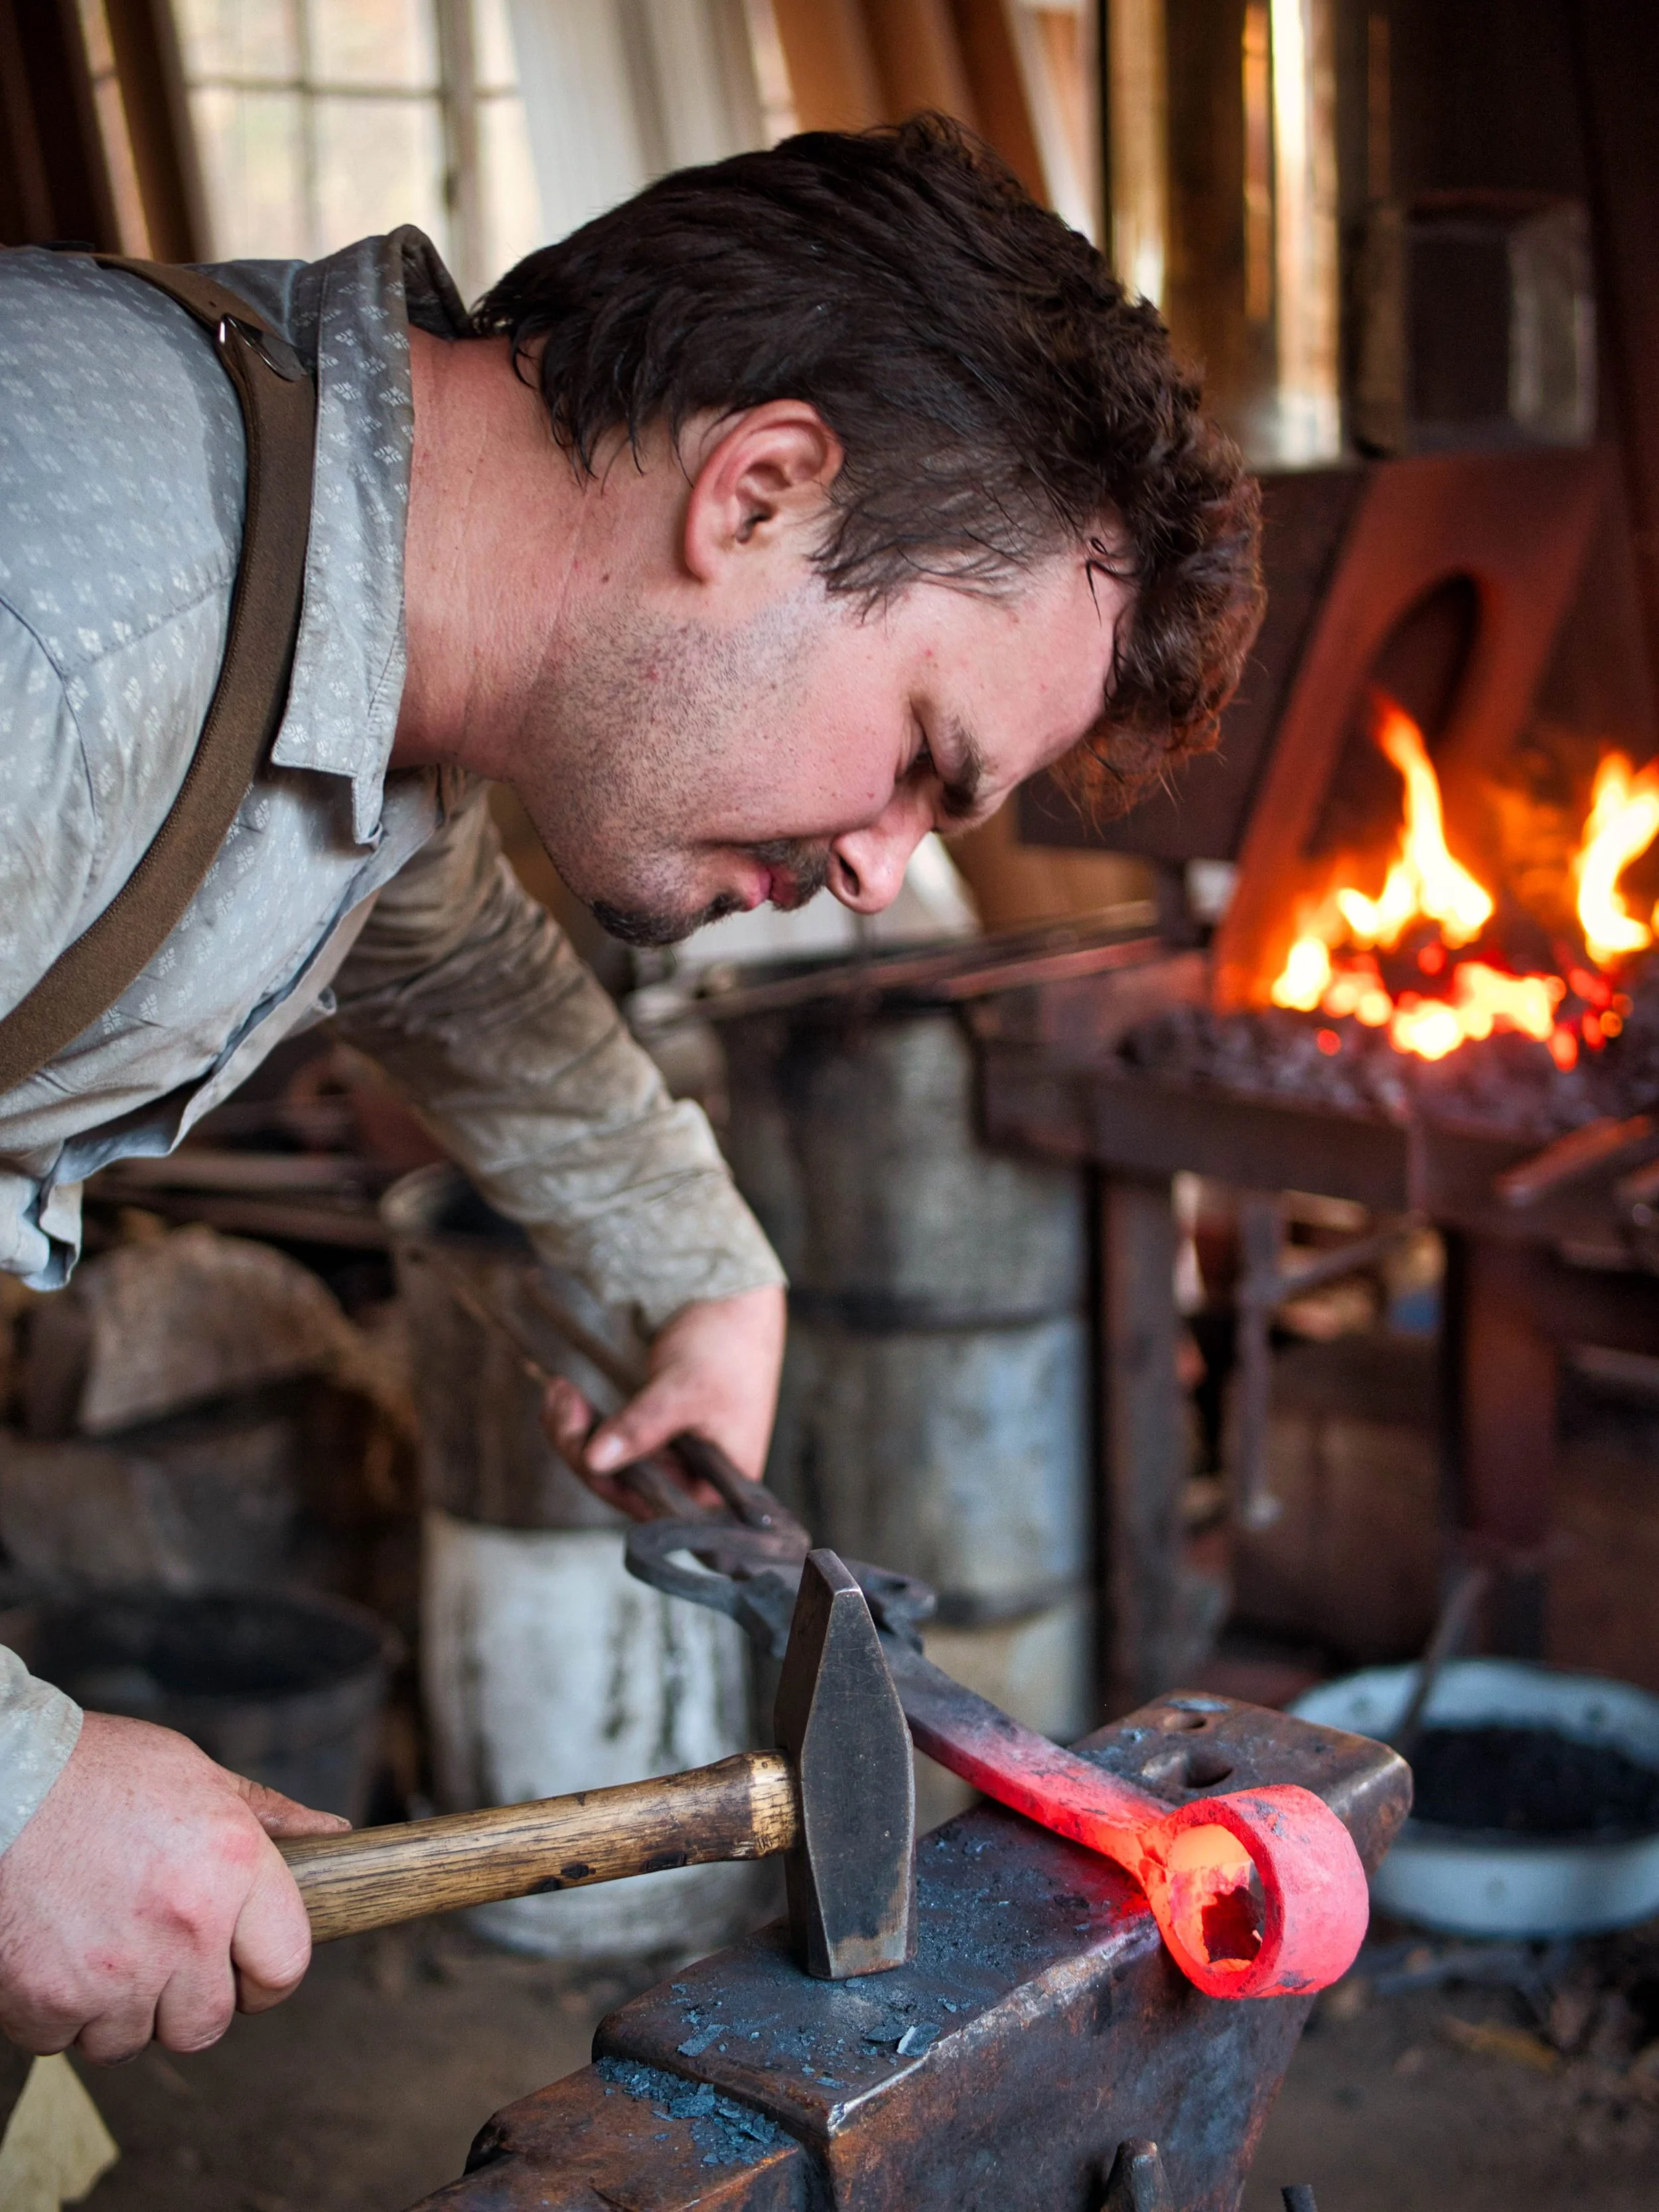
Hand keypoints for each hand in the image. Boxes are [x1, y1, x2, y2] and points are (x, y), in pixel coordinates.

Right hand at [0, 1711, 346, 2062]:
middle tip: (161, 1957)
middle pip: (206, 2024)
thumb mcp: (196, 1775)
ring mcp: (113, 1971)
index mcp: (233, 1865)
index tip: (244, 1966)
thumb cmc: (96, 1770)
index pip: (285, 1967)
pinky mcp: (45, 1999)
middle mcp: (183, 1926)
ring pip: (130, 2040)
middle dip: (187, 2001)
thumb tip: (335, 1832)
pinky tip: (54, 1951)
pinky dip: (58, 2011)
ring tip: (101, 1941)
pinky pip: (63, 2040)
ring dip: (117, 2008)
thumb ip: (267, 1815)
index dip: (265, 1974)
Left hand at [542, 1283, 784, 1516]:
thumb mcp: (685, 1388)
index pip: (652, 1506)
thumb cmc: (727, 1345)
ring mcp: (671, 1456)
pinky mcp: (653, 1433)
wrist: (734, 1302)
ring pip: (610, 1464)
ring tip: (559, 1391)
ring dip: (576, 1432)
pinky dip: (585, 1421)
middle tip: (561, 1399)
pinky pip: (611, 1440)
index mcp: (717, 1485)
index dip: (609, 1483)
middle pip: (623, 1486)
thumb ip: (643, 1427)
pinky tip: (566, 1397)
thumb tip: (595, 1462)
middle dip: (582, 1447)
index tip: (580, 1446)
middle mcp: (693, 1479)